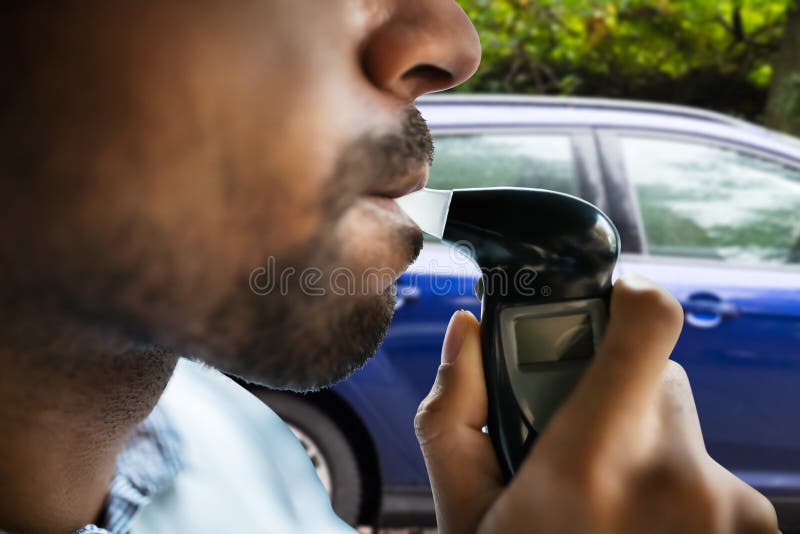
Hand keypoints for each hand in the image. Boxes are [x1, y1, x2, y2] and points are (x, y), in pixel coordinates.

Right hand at [415, 274, 778, 533]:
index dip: (627, 299)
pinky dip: (677, 493)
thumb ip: (456, 411)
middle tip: (576, 448)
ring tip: (607, 512)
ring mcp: (731, 513)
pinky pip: (712, 478)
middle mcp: (678, 480)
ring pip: (680, 432)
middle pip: (656, 377)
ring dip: (644, 452)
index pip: (650, 323)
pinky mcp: (756, 532)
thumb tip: (468, 331)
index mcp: (594, 462)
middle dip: (613, 395)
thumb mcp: (467, 515)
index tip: (603, 310)